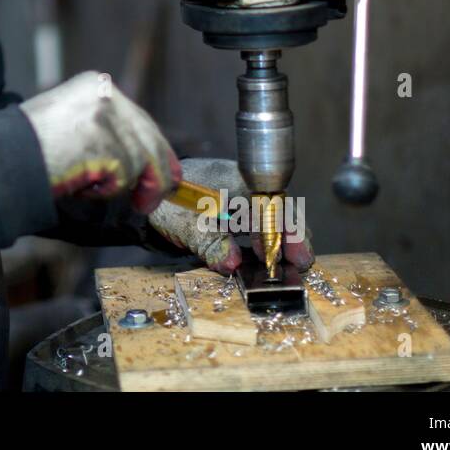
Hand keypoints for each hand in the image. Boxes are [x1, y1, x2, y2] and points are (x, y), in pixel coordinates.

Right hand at [21, 71, 178, 213]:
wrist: (2, 156)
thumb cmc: (27, 147)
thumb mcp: (69, 119)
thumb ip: (104, 127)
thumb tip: (143, 158)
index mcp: (96, 84)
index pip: (142, 120)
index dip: (155, 152)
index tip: (164, 176)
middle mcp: (105, 94)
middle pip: (150, 140)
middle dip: (155, 175)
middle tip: (148, 201)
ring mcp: (105, 117)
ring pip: (140, 162)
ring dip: (120, 183)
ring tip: (88, 184)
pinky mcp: (104, 141)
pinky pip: (125, 176)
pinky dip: (108, 189)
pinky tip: (83, 184)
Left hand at [146, 157, 314, 274]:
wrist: (150, 190)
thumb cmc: (169, 200)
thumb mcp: (186, 224)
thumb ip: (210, 243)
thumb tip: (233, 263)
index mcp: (239, 183)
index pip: (275, 207)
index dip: (290, 232)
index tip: (299, 255)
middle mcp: (244, 187)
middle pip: (278, 213)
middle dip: (290, 239)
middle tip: (299, 266)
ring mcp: (240, 198)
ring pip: (269, 219)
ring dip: (278, 242)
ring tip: (284, 266)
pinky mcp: (233, 210)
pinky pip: (255, 225)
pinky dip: (262, 242)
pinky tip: (262, 260)